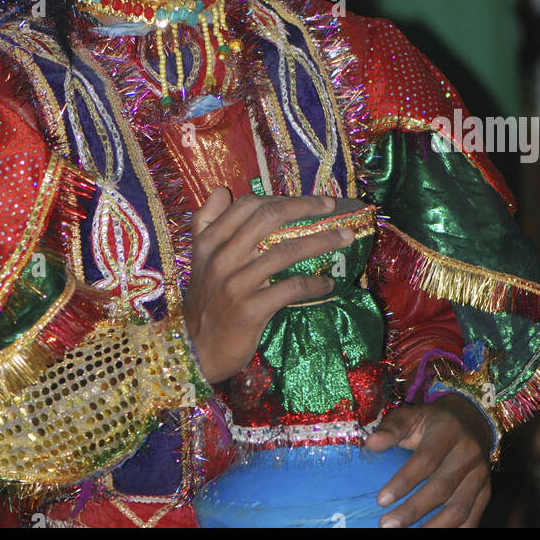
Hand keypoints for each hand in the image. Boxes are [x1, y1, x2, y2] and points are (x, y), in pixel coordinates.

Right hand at [183, 186, 356, 384]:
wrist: (194, 348)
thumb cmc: (204, 300)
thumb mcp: (198, 258)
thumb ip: (205, 221)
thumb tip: (222, 191)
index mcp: (210, 240)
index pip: (248, 205)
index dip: (282, 198)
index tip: (310, 201)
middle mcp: (222, 257)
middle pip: (269, 218)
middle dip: (305, 207)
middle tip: (332, 207)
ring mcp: (237, 283)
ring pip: (286, 251)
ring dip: (321, 241)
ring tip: (344, 238)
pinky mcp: (251, 310)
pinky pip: (291, 288)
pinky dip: (314, 283)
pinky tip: (328, 283)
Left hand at [364, 394, 492, 527]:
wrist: (471, 420)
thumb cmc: (432, 421)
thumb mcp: (411, 416)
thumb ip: (391, 429)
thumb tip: (370, 444)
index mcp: (448, 430)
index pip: (426, 460)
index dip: (404, 481)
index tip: (381, 500)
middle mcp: (468, 453)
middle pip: (442, 488)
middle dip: (413, 510)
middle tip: (387, 525)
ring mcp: (480, 475)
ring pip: (459, 509)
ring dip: (433, 527)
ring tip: (407, 537)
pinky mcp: (486, 492)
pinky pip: (472, 518)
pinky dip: (454, 532)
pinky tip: (434, 537)